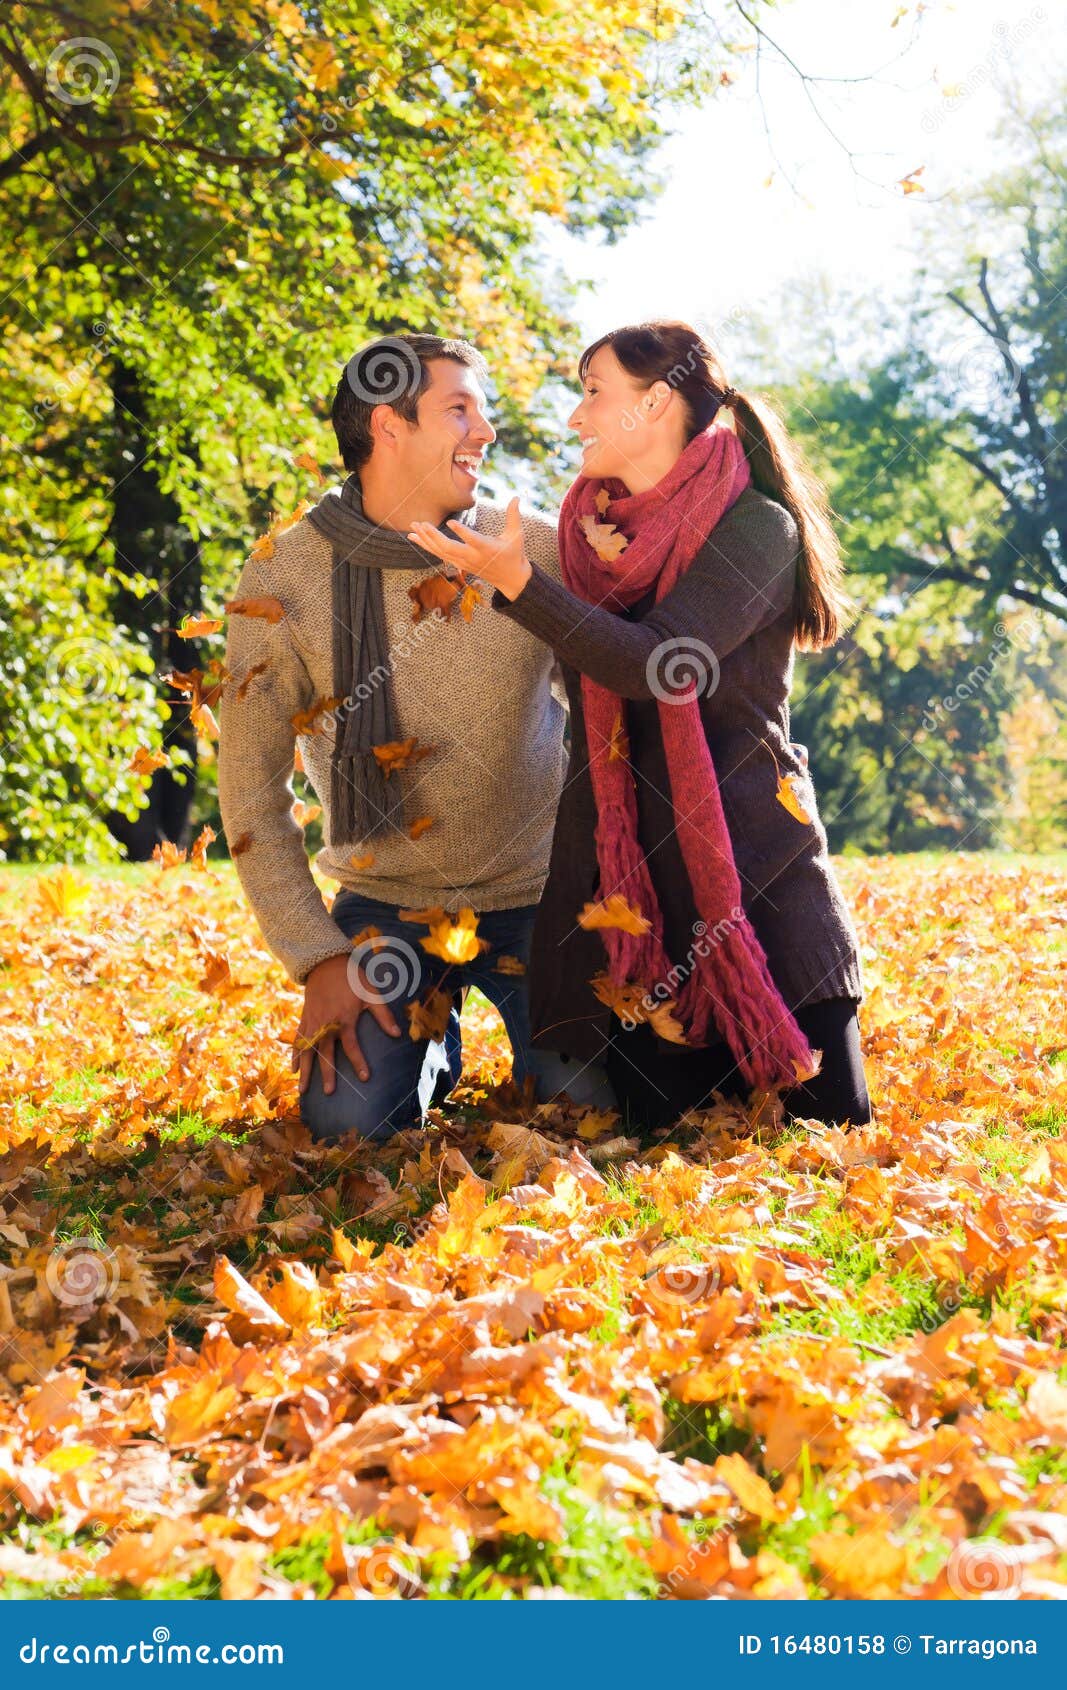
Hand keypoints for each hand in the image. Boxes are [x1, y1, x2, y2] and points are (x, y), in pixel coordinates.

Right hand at [292, 952, 400, 1095]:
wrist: (325, 962)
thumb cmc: (352, 978)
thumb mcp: (371, 992)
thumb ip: (383, 1014)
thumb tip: (397, 1034)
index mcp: (344, 1018)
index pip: (352, 1045)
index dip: (359, 1062)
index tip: (365, 1078)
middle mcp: (326, 1023)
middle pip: (326, 1053)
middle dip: (327, 1073)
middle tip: (329, 1092)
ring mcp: (313, 1022)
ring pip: (308, 1050)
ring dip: (306, 1070)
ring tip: (303, 1090)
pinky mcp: (305, 1019)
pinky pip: (298, 1040)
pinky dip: (295, 1055)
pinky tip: (293, 1069)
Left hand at [408, 494, 531, 599]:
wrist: (509, 579)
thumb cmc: (514, 554)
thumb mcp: (517, 535)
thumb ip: (514, 516)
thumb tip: (517, 497)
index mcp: (487, 549)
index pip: (473, 540)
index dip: (462, 532)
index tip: (450, 521)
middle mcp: (472, 557)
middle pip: (450, 548)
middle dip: (434, 537)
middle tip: (422, 523)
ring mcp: (463, 562)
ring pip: (441, 552)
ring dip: (426, 539)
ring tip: (413, 526)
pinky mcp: (458, 563)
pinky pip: (438, 554)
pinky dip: (425, 545)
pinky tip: (413, 537)